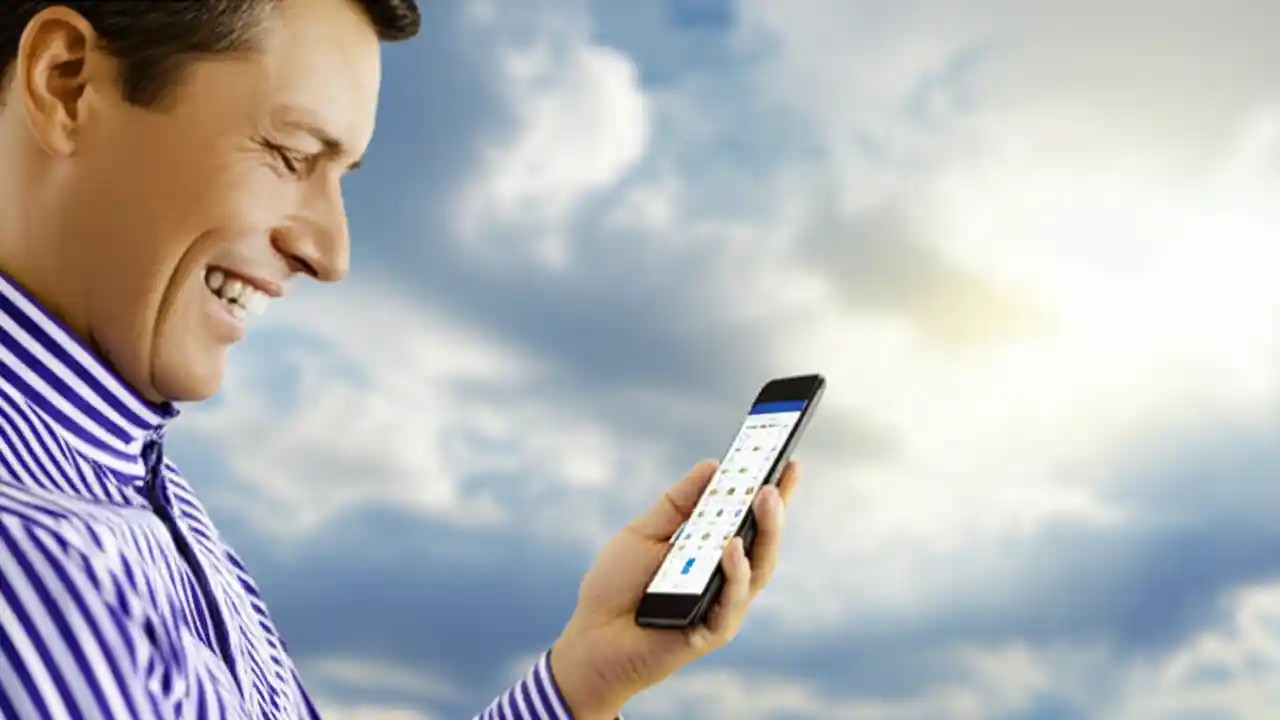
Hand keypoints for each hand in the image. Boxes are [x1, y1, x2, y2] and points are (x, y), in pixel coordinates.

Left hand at [549, 458, 800, 718]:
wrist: (588, 637)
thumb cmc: (615, 587)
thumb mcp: (644, 532)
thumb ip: (678, 503)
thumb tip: (713, 465)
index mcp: (713, 552)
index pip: (751, 519)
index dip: (774, 491)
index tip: (789, 458)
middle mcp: (726, 579)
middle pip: (763, 542)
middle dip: (775, 508)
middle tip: (777, 475)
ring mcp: (722, 606)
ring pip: (758, 570)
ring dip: (765, 532)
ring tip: (765, 497)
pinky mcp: (709, 632)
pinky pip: (730, 603)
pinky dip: (735, 574)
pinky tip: (732, 548)